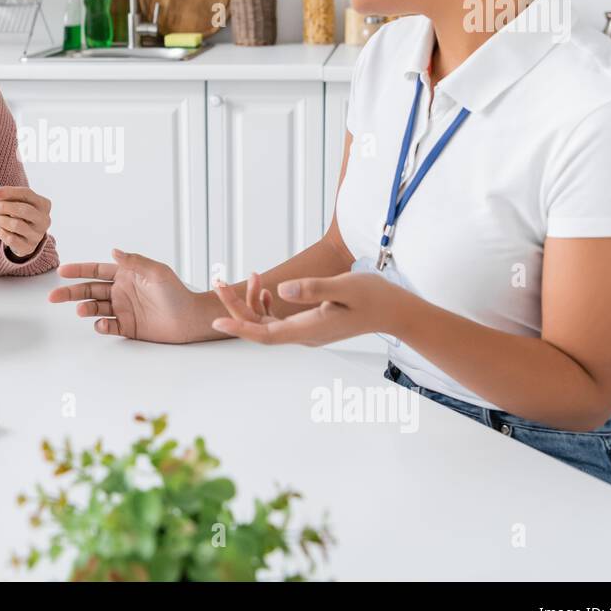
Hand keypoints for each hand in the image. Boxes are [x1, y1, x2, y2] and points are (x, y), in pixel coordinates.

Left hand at [0, 185, 50, 257]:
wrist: (26, 238)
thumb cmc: (21, 216)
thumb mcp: (18, 203)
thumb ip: (9, 198)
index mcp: (43, 204)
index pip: (27, 194)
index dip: (9, 192)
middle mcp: (43, 220)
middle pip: (23, 210)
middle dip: (3, 207)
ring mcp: (37, 235)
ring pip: (16, 225)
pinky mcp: (28, 247)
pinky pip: (11, 238)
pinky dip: (0, 231)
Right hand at [48, 249, 211, 343]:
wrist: (189, 319)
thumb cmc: (176, 292)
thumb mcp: (156, 272)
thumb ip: (135, 262)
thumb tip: (114, 251)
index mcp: (126, 275)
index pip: (96, 271)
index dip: (79, 270)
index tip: (62, 271)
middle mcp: (121, 291)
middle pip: (89, 290)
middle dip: (70, 292)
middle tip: (53, 296)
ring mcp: (123, 309)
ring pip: (95, 308)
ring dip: (85, 308)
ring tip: (81, 310)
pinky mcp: (127, 326)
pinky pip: (108, 326)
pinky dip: (101, 326)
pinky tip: (101, 324)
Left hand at [211, 270, 405, 345]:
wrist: (395, 311)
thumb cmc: (374, 296)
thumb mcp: (345, 286)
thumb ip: (313, 288)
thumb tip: (282, 290)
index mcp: (310, 330)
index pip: (266, 334)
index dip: (239, 328)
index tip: (215, 322)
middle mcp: (304, 336)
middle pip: (260, 328)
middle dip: (236, 307)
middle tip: (218, 281)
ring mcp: (306, 333)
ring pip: (267, 324)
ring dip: (251, 303)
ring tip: (251, 275)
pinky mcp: (310, 326)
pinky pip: (279, 321)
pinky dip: (266, 305)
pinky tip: (264, 288)